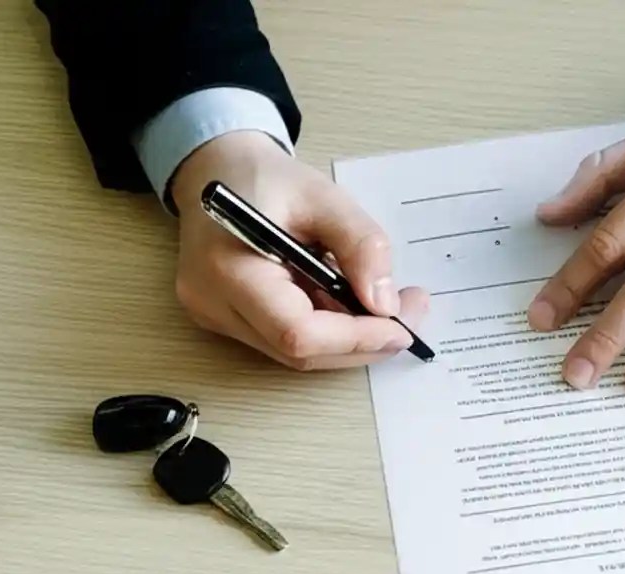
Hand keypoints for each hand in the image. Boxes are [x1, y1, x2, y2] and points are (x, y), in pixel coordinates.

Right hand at [169, 131, 428, 369]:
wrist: (216, 170)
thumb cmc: (265, 178)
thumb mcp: (322, 196)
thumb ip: (359, 244)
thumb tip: (386, 304)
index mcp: (228, 269)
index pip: (296, 331)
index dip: (355, 337)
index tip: (401, 325)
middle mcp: (214, 304)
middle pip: (298, 352)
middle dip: (362, 342)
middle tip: (410, 315)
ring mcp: (217, 317)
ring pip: (295, 353)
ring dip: (349, 339)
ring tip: (386, 305)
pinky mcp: (228, 320)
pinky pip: (285, 339)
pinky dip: (327, 329)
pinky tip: (348, 302)